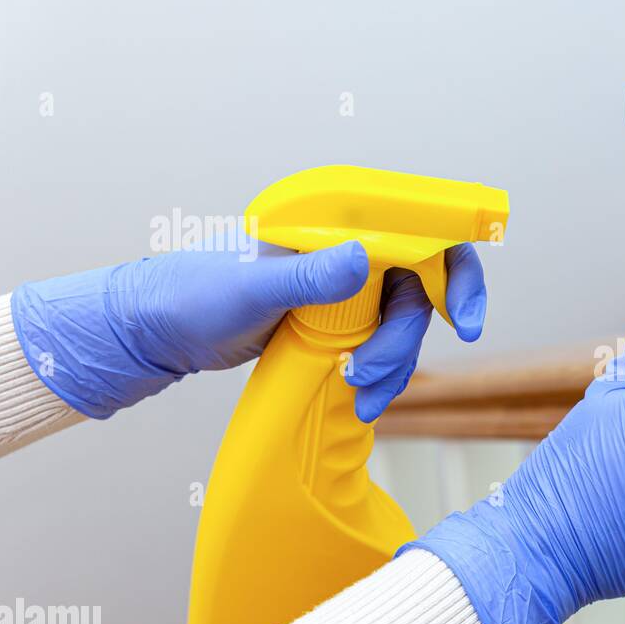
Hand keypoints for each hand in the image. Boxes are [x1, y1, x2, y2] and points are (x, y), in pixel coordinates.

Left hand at [10, 238, 485, 419]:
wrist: (159, 330)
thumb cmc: (193, 296)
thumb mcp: (251, 288)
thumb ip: (308, 275)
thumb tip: (365, 259)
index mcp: (335, 224)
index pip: (420, 232)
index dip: (456, 273)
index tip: (464, 322)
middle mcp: (349, 250)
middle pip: (418, 291)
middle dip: (405, 340)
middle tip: (370, 374)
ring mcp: (346, 288)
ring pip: (403, 325)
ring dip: (392, 365)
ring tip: (358, 395)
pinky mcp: (339, 321)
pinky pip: (382, 346)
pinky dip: (379, 375)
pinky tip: (359, 399)